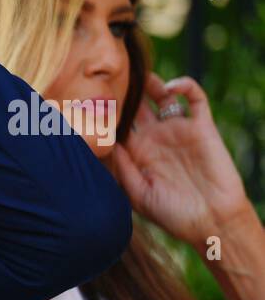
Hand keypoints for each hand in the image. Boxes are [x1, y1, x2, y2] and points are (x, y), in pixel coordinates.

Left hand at [110, 73, 252, 246]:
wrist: (211, 221)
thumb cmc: (172, 215)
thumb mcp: (138, 194)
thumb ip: (122, 169)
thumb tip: (107, 143)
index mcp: (136, 153)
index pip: (116, 126)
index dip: (105, 114)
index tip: (87, 102)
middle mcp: (156, 138)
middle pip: (136, 106)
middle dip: (124, 93)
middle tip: (112, 79)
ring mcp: (178, 130)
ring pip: (162, 97)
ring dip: (151, 84)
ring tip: (140, 77)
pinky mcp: (202, 127)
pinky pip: (195, 99)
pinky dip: (184, 86)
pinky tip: (170, 87)